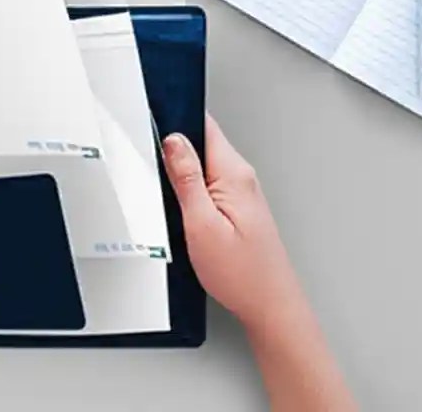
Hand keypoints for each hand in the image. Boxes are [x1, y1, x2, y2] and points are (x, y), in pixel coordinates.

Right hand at [165, 117, 355, 410]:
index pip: (204, 124)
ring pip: (202, 165)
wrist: (270, 305)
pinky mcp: (236, 207)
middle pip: (201, 142)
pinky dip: (189, 191)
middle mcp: (240, 178)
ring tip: (166, 195)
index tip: (153, 120)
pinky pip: (207, 185)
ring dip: (180, 173)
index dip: (177, 116)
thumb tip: (172, 141)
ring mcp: (240, 192)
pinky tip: (181, 210)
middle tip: (151, 168)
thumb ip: (186, 179)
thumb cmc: (242, 273)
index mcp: (233, 174)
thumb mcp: (201, 224)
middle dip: (173, 147)